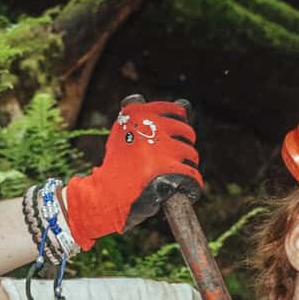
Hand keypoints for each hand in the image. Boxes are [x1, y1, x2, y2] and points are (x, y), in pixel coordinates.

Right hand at [61, 95, 202, 247]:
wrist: (106, 195)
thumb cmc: (119, 165)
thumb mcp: (128, 132)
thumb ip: (153, 117)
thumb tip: (187, 104)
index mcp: (138, 113)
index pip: (177, 112)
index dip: (180, 127)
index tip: (174, 138)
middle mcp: (149, 125)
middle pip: (187, 133)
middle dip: (183, 148)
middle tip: (171, 162)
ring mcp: (159, 148)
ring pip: (191, 155)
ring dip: (186, 167)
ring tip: (172, 176)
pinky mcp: (167, 171)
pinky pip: (192, 175)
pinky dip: (191, 185)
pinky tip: (183, 189)